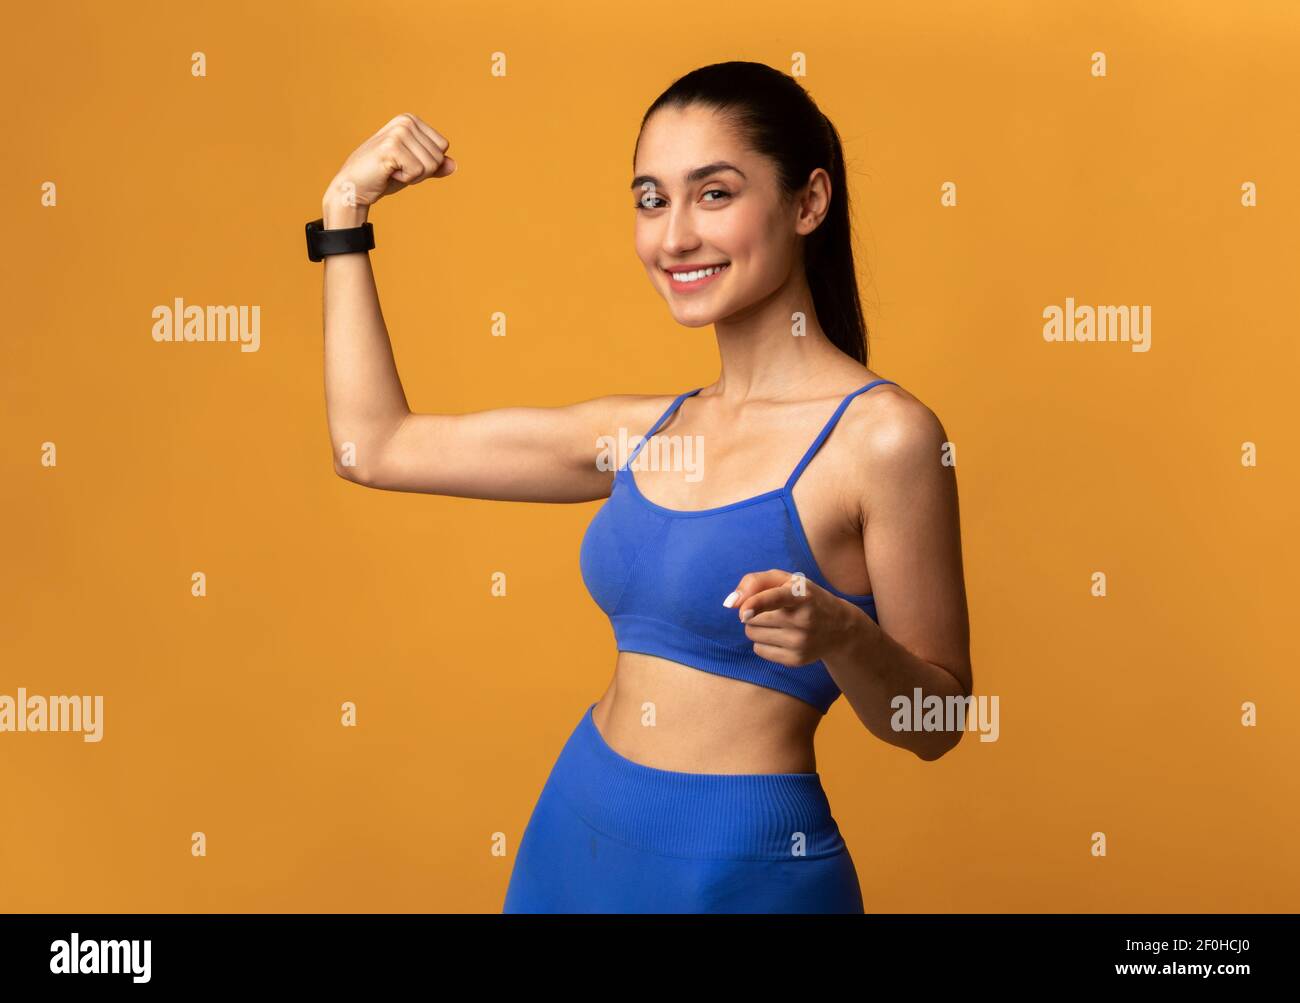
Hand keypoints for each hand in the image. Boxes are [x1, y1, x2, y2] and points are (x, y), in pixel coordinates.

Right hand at [321, 113, 454, 226]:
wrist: (354, 186)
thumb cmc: (384, 176)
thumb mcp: (414, 168)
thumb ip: (434, 166)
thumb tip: (454, 165)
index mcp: (411, 120)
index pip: (443, 147)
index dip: (428, 163)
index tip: (405, 162)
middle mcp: (405, 121)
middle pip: (439, 157)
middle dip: (421, 171)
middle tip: (397, 169)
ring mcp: (398, 132)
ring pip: (430, 166)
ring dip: (413, 176)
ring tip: (392, 170)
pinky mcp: (392, 147)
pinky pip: (418, 172)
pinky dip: (405, 179)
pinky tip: (388, 172)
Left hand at [723, 569, 857, 666]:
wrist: (840, 627)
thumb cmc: (804, 597)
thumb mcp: (786, 580)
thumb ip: (755, 582)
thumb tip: (730, 603)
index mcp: (802, 594)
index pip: (776, 597)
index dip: (757, 603)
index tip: (743, 612)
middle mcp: (804, 619)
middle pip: (752, 619)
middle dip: (754, 614)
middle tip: (775, 611)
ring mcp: (801, 642)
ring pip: (752, 635)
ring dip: (757, 628)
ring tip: (780, 623)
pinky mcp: (797, 660)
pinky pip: (759, 651)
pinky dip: (764, 643)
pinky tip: (783, 637)